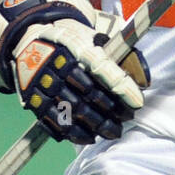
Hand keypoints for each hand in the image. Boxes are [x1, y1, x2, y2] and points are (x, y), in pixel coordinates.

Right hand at [0, 0, 146, 143]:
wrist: (30, 38)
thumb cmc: (72, 40)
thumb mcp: (95, 37)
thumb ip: (120, 55)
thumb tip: (144, 79)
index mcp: (77, 46)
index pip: (104, 70)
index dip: (122, 89)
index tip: (137, 103)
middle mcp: (59, 65)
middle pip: (89, 96)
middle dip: (112, 112)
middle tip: (127, 120)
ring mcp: (45, 83)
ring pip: (73, 111)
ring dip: (96, 126)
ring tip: (113, 132)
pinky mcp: (34, 98)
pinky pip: (54, 121)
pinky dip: (74, 133)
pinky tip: (89, 137)